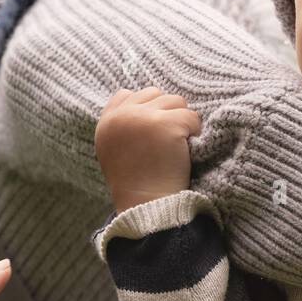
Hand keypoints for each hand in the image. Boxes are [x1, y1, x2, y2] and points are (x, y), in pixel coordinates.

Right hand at [95, 87, 202, 211]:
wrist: (146, 205)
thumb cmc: (136, 183)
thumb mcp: (115, 150)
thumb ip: (123, 125)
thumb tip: (151, 102)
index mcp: (106, 122)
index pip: (127, 94)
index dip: (146, 108)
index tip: (152, 131)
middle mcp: (121, 116)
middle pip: (155, 94)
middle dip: (166, 112)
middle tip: (167, 141)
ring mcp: (143, 118)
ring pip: (176, 101)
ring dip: (182, 120)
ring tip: (176, 146)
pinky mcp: (166, 124)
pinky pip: (192, 116)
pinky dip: (195, 131)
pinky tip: (186, 150)